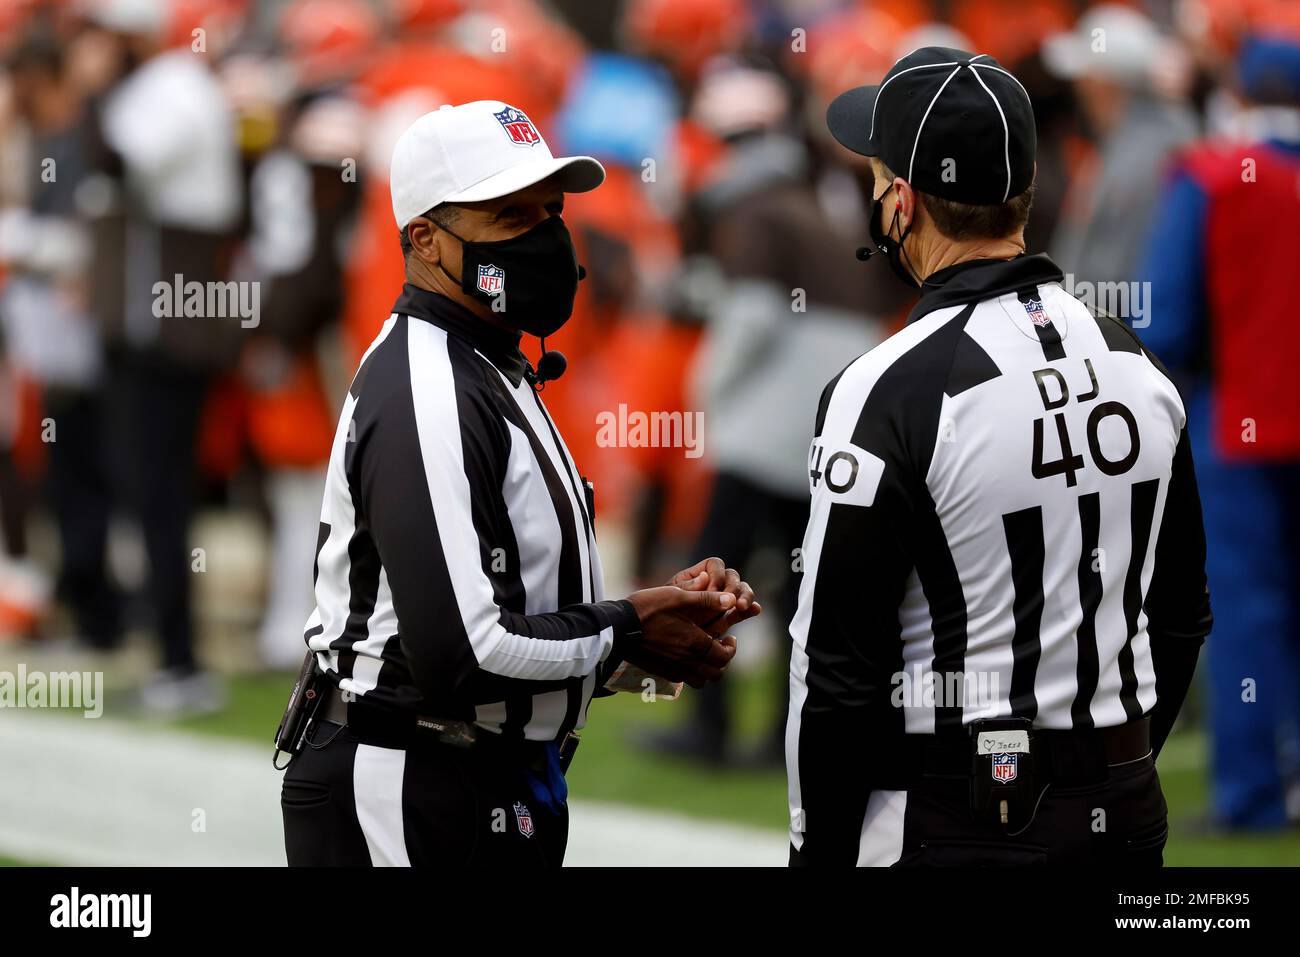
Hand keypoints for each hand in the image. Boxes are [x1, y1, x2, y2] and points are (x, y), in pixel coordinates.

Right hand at [624, 586, 738, 687]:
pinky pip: (683, 680)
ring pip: (700, 681)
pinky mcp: (660, 672)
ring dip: (707, 669)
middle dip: (722, 660)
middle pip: (715, 673)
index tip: (729, 637)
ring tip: (703, 653)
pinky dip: (690, 672)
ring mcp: (672, 669)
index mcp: (694, 643)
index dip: (731, 648)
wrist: (618, 627)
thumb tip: (732, 600)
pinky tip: (684, 656)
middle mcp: (686, 661)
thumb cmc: (647, 608)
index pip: (724, 656)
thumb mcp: (677, 596)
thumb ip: (706, 599)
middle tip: (719, 645)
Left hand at [669, 556, 760, 636]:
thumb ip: (688, 588)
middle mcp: (713, 584)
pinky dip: (751, 609)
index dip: (716, 575)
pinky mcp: (728, 615)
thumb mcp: (670, 598)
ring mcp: (722, 600)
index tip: (711, 591)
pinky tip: (756, 610)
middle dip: (734, 587)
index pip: (715, 565)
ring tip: (742, 606)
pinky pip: (742, 610)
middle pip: (732, 576)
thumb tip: (705, 578)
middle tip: (732, 602)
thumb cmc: (661, 612)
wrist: (660, 637)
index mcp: (697, 575)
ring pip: (741, 591)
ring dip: (746, 597)